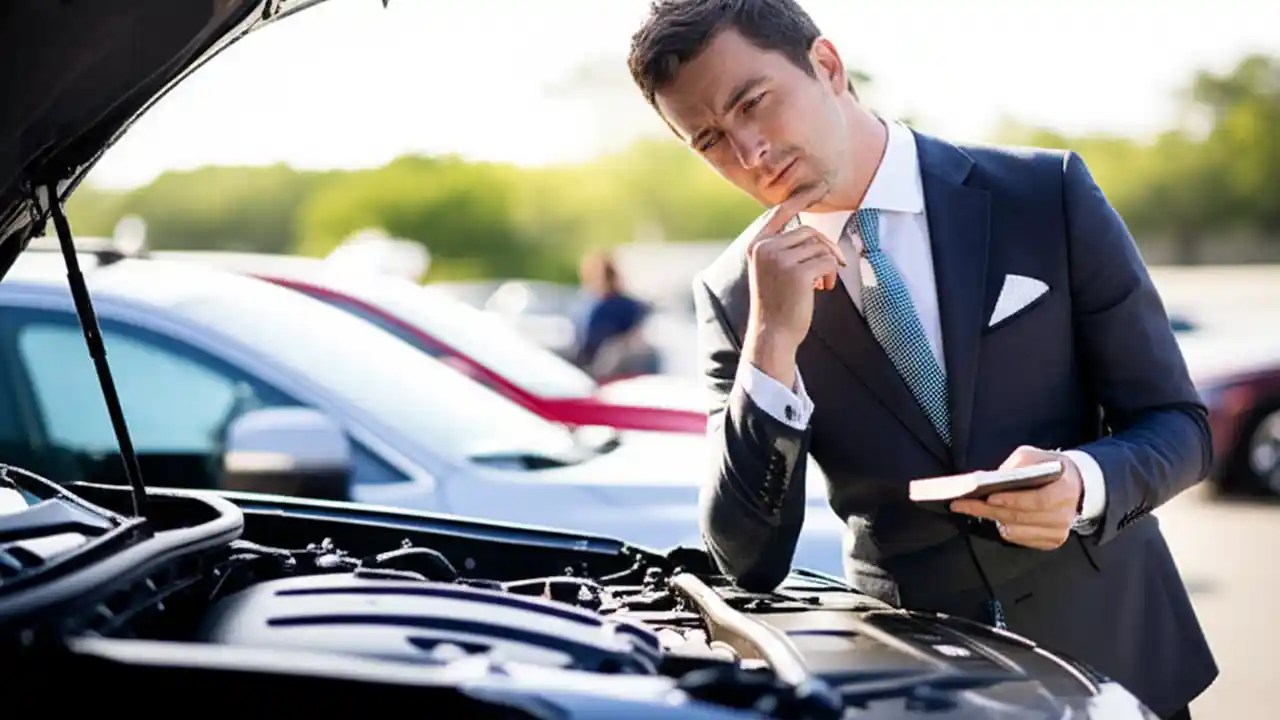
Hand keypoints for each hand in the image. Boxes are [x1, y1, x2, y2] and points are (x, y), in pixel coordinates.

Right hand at [742, 184, 847, 386]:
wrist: (772, 335)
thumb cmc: (776, 305)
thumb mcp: (772, 271)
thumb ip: (784, 250)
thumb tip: (814, 236)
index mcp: (756, 245)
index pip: (779, 213)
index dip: (799, 199)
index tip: (818, 187)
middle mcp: (765, 248)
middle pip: (808, 232)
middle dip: (825, 248)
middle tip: (831, 268)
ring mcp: (780, 259)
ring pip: (820, 247)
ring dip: (828, 265)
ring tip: (820, 284)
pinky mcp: (798, 272)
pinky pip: (827, 261)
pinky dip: (831, 275)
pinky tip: (822, 289)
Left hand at [950, 446, 1083, 549]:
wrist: (1074, 486)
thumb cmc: (1050, 468)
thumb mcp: (1036, 456)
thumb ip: (1018, 463)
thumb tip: (995, 477)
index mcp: (1066, 490)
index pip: (1038, 501)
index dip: (1013, 500)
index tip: (989, 497)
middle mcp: (1065, 515)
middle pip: (1021, 517)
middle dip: (989, 511)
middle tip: (962, 504)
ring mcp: (1058, 532)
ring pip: (1017, 531)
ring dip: (992, 519)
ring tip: (973, 508)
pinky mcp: (1050, 542)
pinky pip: (1019, 540)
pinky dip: (1004, 528)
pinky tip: (995, 516)